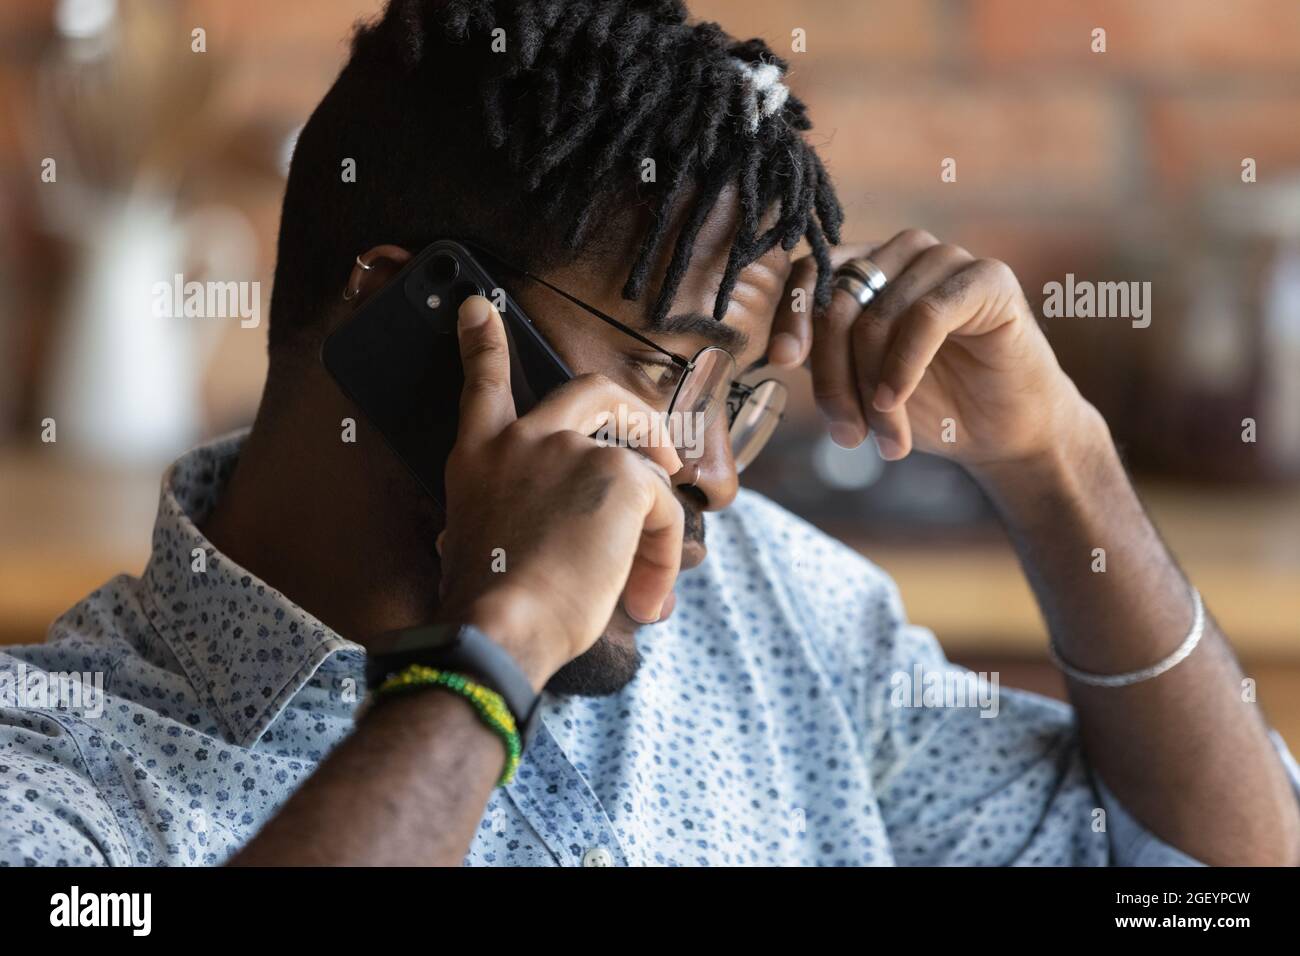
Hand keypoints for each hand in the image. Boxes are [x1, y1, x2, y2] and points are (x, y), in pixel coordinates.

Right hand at [436, 295, 684, 690]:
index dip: (484, 343)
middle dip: (632, 411)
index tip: (478, 308)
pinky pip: (663, 510)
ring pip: (640, 468)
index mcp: (478, 457)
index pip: (483, 382)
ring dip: (653, 519)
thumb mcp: (478, 545)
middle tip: (658, 448)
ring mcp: (572, 450)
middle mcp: (522, 440)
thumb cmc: (490, 606)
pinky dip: (663, 554)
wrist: (500, 627)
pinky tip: (645, 596)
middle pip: (590, 390)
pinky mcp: (620, 474)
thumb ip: (511, 518)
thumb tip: (545, 537)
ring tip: (649, 575)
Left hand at [768, 229, 1093, 471]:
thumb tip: (778, 350)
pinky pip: (925, 316)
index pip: (809, 274)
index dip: (790, 315)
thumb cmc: (927, 404)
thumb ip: (820, 355)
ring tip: (885, 439)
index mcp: (865, 268)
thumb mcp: (856, 381)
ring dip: (872, 388)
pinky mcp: (987, 277)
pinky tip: (897, 402)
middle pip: (838, 303)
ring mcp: (945, 259)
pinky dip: (904, 366)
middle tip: (846, 434)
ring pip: (878, 316)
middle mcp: (902, 253)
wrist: (1001, 431)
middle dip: (834, 378)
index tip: (783, 362)